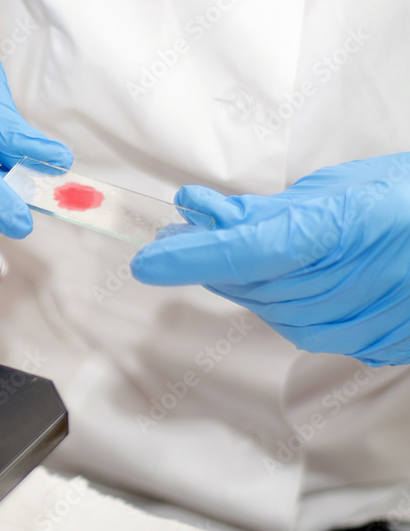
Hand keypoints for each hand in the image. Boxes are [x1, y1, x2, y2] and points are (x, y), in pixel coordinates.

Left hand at [131, 153, 409, 365]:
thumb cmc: (407, 195)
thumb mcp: (339, 188)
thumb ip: (271, 211)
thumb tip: (205, 218)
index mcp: (350, 225)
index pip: (252, 249)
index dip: (195, 256)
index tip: (146, 262)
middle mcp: (362, 279)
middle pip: (256, 285)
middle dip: (210, 263)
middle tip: (173, 241)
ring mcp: (375, 319)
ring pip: (277, 313)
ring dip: (244, 284)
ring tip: (223, 254)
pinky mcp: (381, 342)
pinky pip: (309, 329)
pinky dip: (283, 303)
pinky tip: (282, 280)